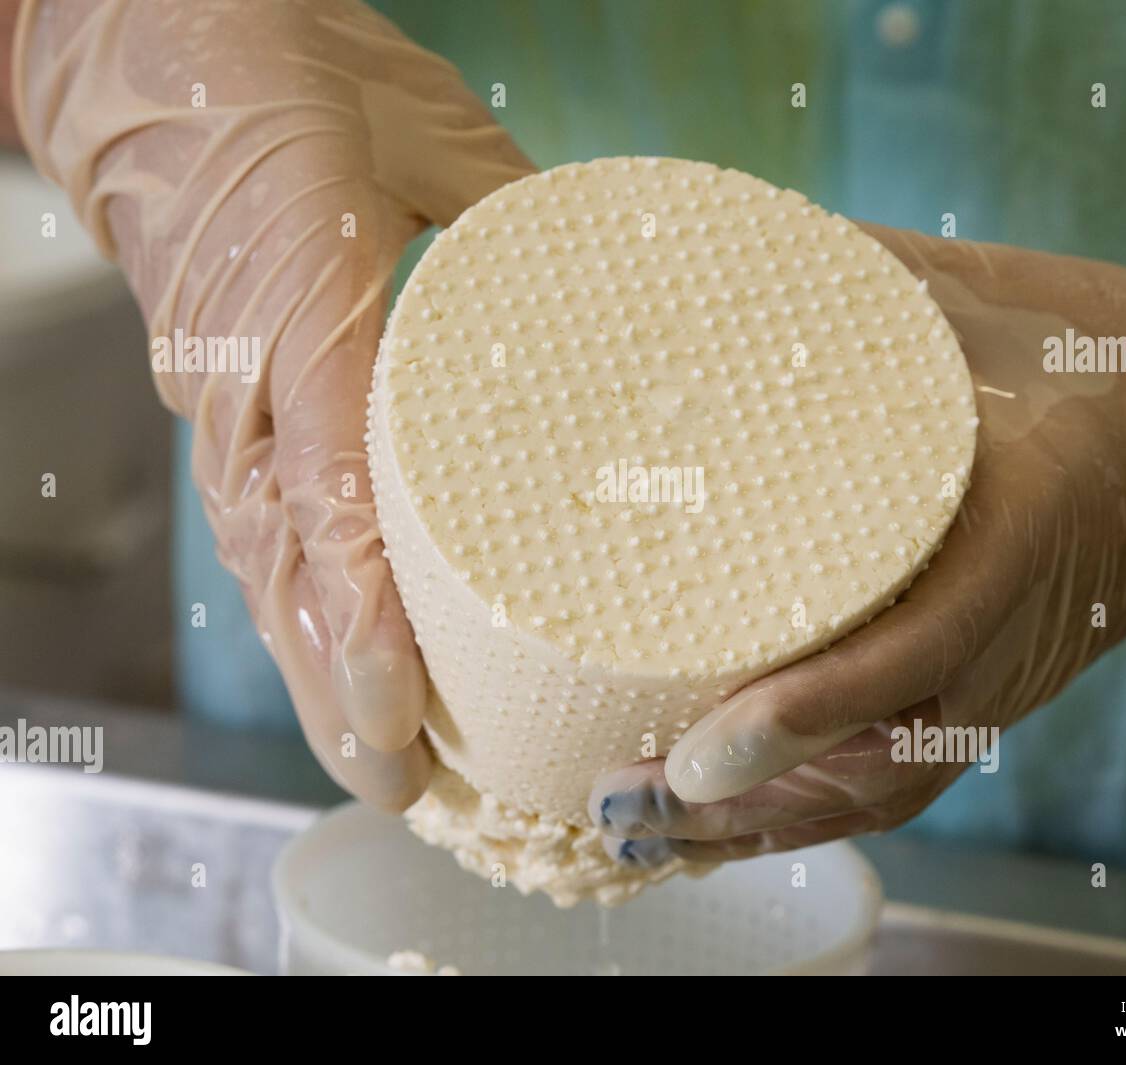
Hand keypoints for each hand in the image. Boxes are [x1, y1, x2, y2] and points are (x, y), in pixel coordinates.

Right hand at [14, 0, 534, 806]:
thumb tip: (605, 294)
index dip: (360, 607)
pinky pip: (260, 525)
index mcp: (302, 297)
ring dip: (315, 674)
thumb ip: (513, 214)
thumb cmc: (277, 68)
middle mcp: (252, 376)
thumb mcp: (420, 124)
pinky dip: (299, 611)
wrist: (141, 44)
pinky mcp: (225, 403)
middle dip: (340, 689)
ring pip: (265, 562)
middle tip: (406, 786)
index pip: (328, 483)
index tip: (396, 701)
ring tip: (381, 763)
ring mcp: (224, 400)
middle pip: (287, 562)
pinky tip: (338, 667)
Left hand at [590, 227, 1125, 861]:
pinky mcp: (1000, 687)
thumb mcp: (998, 297)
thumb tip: (729, 249)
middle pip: (874, 765)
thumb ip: (873, 278)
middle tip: (615, 804)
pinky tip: (736, 813)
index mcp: (1023, 526)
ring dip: (763, 826)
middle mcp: (1013, 632)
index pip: (910, 652)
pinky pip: (906, 774)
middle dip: (742, 806)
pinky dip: (814, 807)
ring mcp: (1010, 676)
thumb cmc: (1122, 352)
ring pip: (882, 790)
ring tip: (648, 832)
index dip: (800, 716)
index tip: (696, 757)